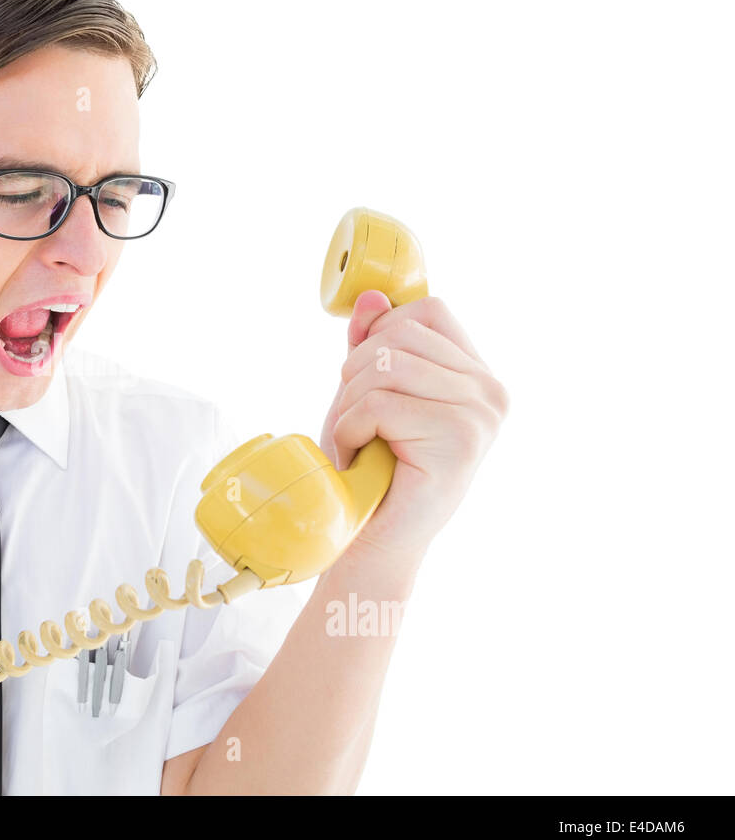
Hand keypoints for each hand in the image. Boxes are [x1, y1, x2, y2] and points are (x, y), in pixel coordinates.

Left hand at [318, 290, 507, 563]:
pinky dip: (351, 430)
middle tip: (355, 419)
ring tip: (356, 441)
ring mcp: (481, 415)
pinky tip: (360, 456)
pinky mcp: (459, 440)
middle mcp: (490, 391)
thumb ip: (372, 345)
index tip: (364, 375)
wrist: (374, 541)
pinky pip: (379, 405)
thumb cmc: (370, 467)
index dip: (381, 331)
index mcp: (477, 375)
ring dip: (349, 405)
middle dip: (355, 372)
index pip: (428, 310)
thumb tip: (371, 297)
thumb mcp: (365, 393)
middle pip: (401, 334)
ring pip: (385, 367)